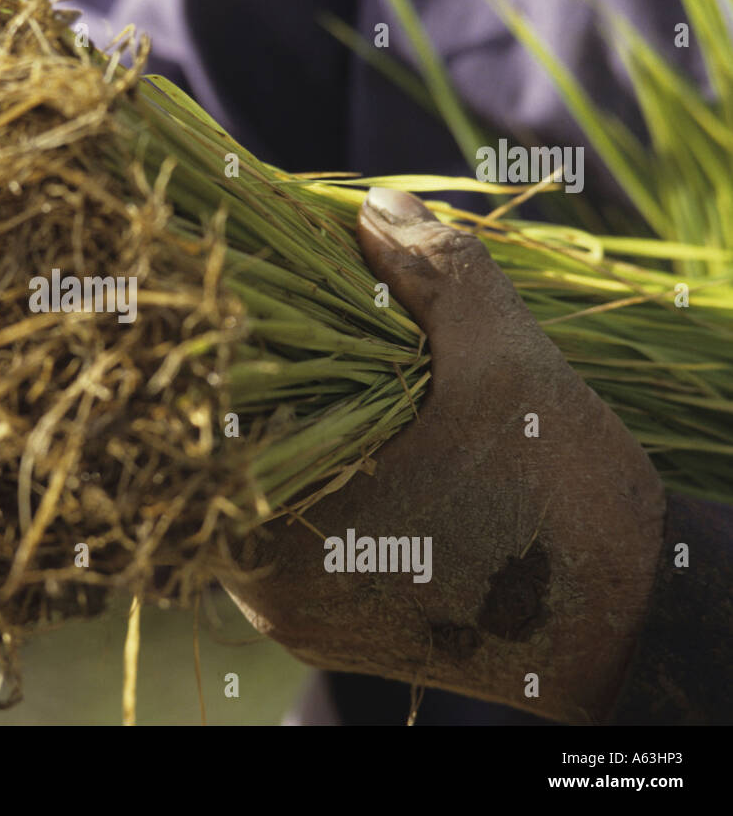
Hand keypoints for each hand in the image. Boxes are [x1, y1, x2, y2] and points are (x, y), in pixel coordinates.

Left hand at [223, 187, 665, 723]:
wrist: (630, 624)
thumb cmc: (569, 510)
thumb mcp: (510, 370)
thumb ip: (438, 278)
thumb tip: (377, 206)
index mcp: (280, 544)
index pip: (199, 428)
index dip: (208, 346)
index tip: (231, 283)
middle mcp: (265, 595)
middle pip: (218, 462)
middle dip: (247, 381)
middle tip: (271, 303)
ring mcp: (294, 612)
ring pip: (254, 493)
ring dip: (280, 424)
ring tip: (313, 354)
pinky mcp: (328, 617)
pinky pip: (288, 526)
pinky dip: (309, 467)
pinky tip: (346, 417)